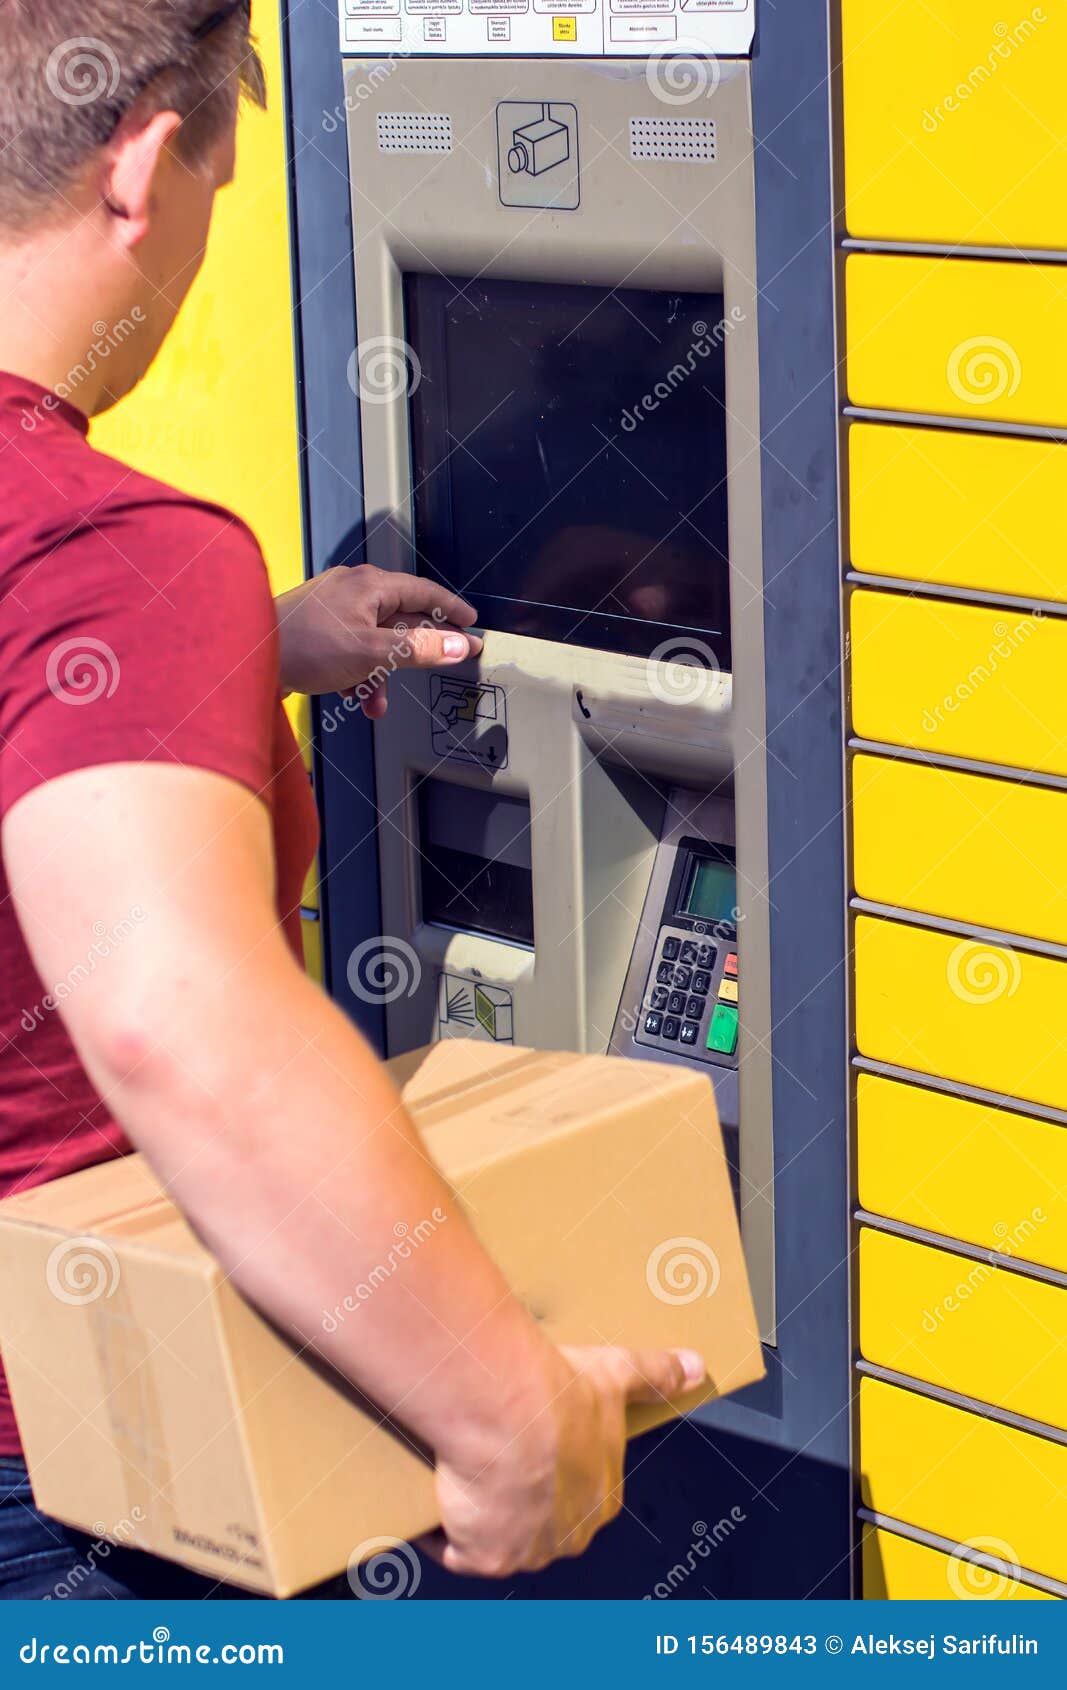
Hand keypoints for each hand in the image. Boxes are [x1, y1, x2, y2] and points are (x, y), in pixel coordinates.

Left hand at [274, 565, 481, 713]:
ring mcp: (331, 610)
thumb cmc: (303, 647)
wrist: (243, 657)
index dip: (451, 609)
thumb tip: (459, 645)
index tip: (470, 624)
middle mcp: (351, 591)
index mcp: (369, 585)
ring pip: (375, 642)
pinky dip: (357, 674)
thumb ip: (420, 650)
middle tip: (442, 663)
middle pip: (401, 619)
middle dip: (415, 653)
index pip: (424, 591)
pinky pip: (351, 651)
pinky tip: (352, 696)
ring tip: (377, 701)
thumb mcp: (372, 652)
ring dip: (381, 674)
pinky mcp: (315, 631)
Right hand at [421, 1343, 705, 1578]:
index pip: (578, 1494)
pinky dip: (443, 1531)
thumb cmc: (562, 1391)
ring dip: (480, 1516)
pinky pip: (455, 1550)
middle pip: (538, 1524)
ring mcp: (526, 1551)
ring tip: (462, 1473)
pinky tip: (437, 1498)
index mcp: (600, 1498)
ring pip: (497, 1539)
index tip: (528, 1443)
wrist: (508, 1409)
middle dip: (517, 1499)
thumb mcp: (617, 1374)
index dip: (552, 1470)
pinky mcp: (482, 1557)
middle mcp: (569, 1536)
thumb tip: (698, 1366)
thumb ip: (657, 1374)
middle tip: (493, 1454)